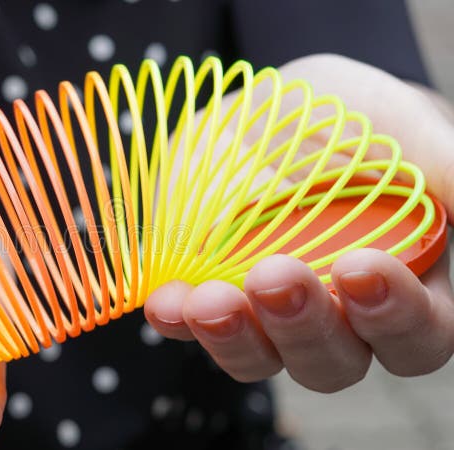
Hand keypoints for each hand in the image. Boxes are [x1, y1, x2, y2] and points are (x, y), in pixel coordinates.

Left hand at [144, 54, 453, 392]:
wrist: (282, 107)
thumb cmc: (363, 120)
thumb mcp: (405, 126)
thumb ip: (441, 167)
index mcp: (406, 286)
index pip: (417, 333)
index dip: (396, 316)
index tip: (360, 266)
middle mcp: (338, 316)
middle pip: (333, 361)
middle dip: (303, 327)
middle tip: (275, 277)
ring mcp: (268, 312)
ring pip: (259, 358)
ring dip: (233, 336)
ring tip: (208, 300)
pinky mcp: (212, 293)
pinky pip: (192, 325)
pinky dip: (176, 318)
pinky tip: (164, 302)